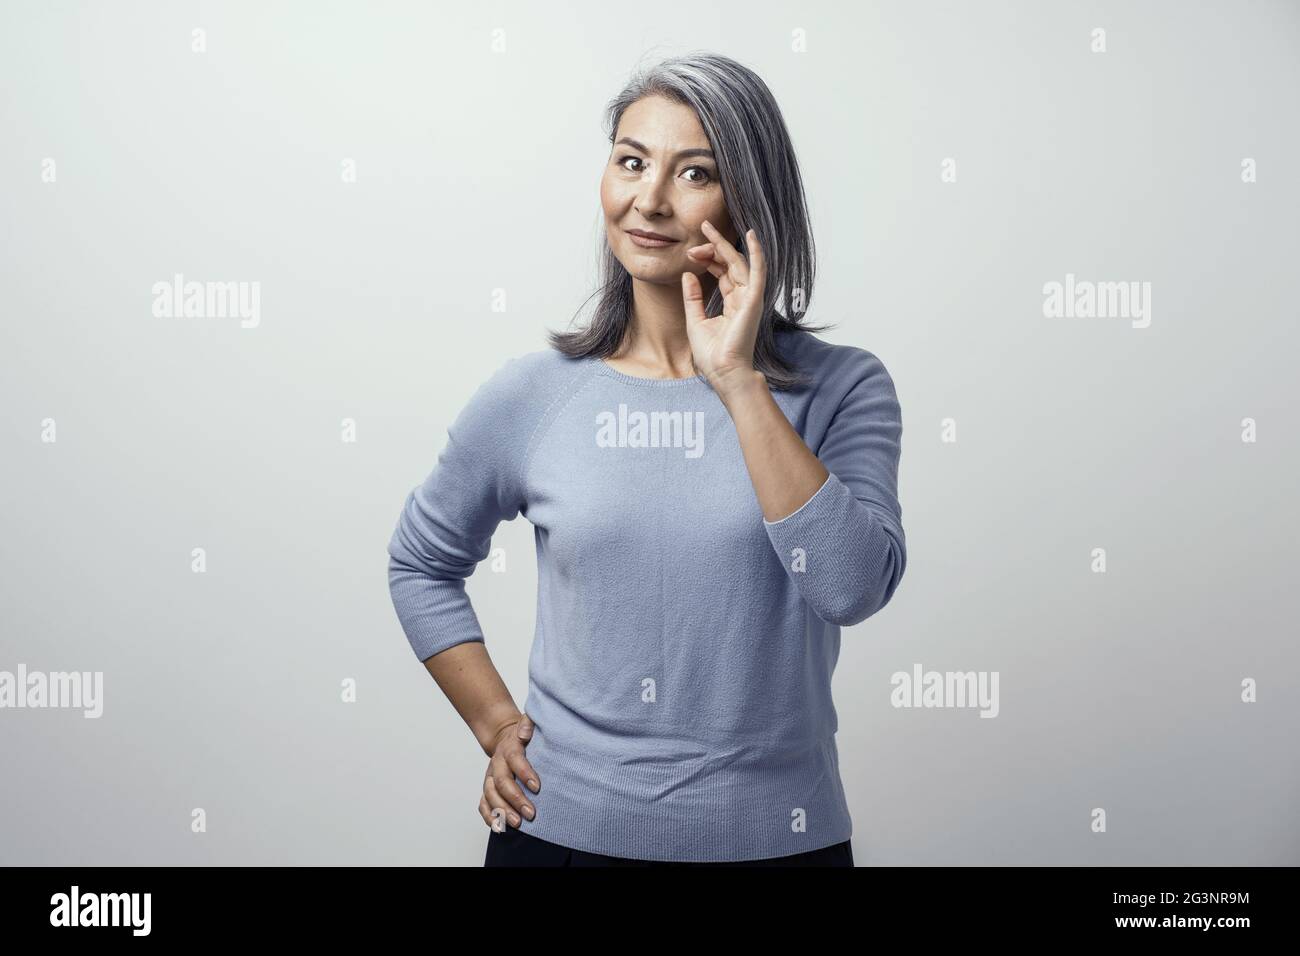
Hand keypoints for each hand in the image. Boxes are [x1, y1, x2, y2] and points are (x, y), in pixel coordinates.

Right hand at [478, 713, 539, 831]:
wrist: (504, 736)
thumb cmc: (522, 733)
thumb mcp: (527, 722)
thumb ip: (528, 725)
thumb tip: (524, 734)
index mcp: (509, 749)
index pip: (515, 760)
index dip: (524, 773)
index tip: (537, 787)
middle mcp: (497, 764)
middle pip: (501, 782)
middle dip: (515, 799)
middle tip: (530, 813)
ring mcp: (490, 777)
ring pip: (491, 795)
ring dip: (503, 811)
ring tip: (518, 823)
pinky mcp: (487, 788)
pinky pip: (483, 803)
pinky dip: (489, 816)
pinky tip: (499, 827)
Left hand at [682, 220, 766, 394]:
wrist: (724, 373)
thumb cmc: (713, 355)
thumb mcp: (695, 321)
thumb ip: (693, 298)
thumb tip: (688, 274)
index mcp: (732, 304)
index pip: (723, 272)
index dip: (709, 258)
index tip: (691, 251)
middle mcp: (744, 298)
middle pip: (730, 264)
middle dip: (713, 248)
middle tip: (697, 237)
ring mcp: (750, 299)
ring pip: (739, 263)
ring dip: (723, 246)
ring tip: (708, 231)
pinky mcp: (754, 301)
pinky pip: (758, 272)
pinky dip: (756, 253)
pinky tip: (751, 235)